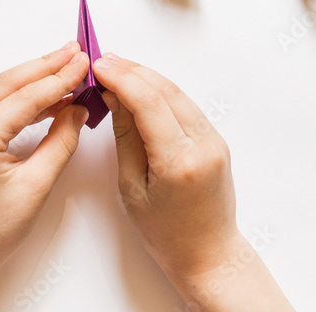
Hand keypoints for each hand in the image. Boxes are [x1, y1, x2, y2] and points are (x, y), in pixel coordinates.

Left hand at [0, 42, 89, 311]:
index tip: (84, 62)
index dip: (59, 78)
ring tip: (67, 65)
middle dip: (45, 65)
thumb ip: (60, 142)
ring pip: (1, 89)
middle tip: (76, 51)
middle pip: (9, 82)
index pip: (26, 97)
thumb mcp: (37, 186)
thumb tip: (77, 109)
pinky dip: (22, 95)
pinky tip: (47, 96)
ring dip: (34, 76)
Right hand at [94, 54, 293, 311]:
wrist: (208, 253)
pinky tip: (141, 88)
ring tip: (116, 69)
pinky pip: (186, 105)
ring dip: (146, 77)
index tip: (99, 66)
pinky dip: (161, 91)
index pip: (149, 102)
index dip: (122, 78)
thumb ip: (125, 137)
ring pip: (177, 93)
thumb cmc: (166, 233)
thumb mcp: (132, 188)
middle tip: (103, 62)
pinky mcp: (216, 139)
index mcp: (179, 161)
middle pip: (165, 90)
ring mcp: (214, 140)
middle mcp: (202, 144)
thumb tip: (114, 97)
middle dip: (132, 71)